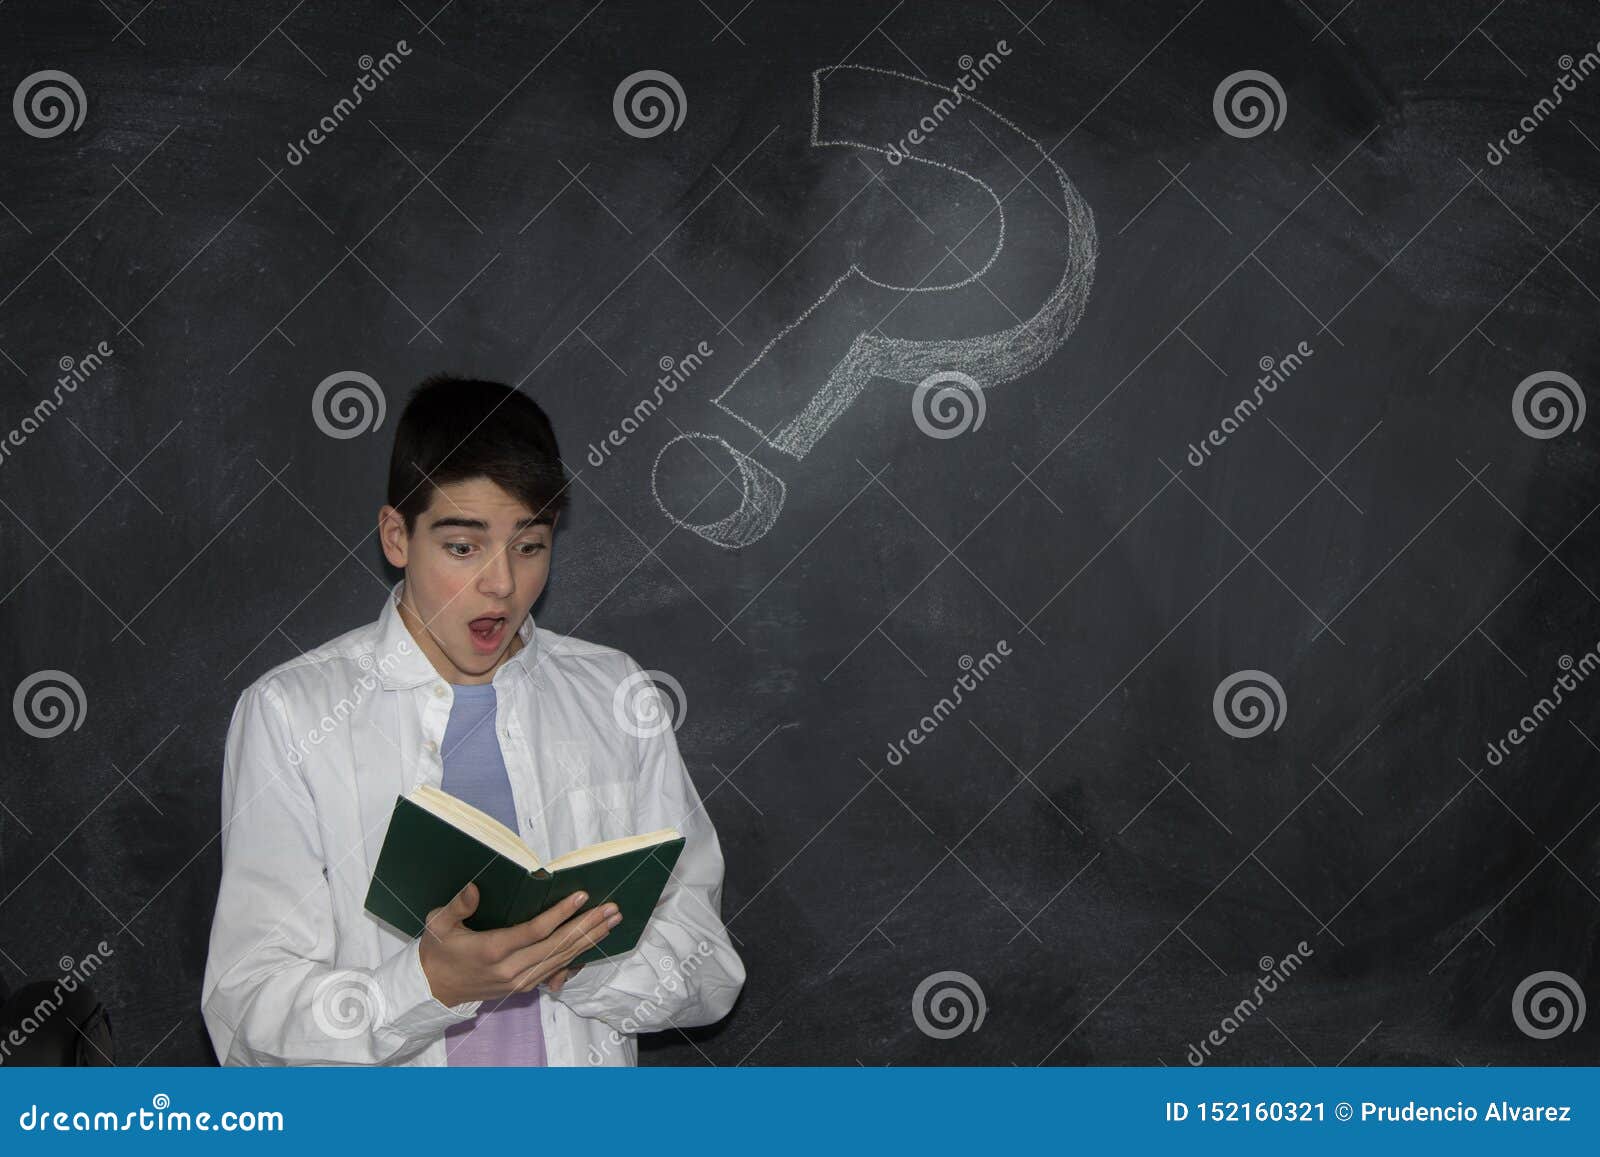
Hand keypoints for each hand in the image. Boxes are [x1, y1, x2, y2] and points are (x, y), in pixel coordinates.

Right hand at [418, 882, 619, 1007]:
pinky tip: (593, 941)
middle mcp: (510, 969)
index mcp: (491, 950)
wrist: (433, 990)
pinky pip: (556, 970)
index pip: (534, 931)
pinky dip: (577, 955)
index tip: (582, 895)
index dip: (560, 914)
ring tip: (612, 921)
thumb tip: (474, 888)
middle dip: (587, 926)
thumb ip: (458, 906)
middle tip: (613, 908)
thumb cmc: (437, 951)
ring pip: (561, 959)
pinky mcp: (523, 987)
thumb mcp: (438, 924)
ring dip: (589, 939)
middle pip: (557, 946)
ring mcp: (519, 981)